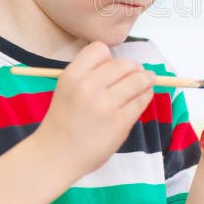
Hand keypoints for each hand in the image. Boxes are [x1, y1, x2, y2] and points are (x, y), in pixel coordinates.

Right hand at [33, 41, 155, 175]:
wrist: (55, 155)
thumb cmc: (64, 121)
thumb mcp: (67, 88)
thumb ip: (90, 75)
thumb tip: (129, 66)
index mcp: (73, 75)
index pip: (100, 49)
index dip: (109, 57)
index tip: (111, 69)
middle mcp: (88, 86)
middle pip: (124, 64)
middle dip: (133, 68)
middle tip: (136, 74)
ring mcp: (105, 104)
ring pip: (138, 79)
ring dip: (146, 79)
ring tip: (148, 80)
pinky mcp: (120, 121)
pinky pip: (142, 100)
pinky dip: (145, 95)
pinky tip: (142, 97)